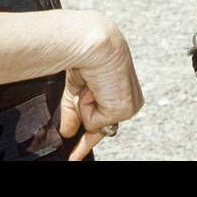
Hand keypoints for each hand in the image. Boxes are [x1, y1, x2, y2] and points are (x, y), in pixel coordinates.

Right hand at [59, 14, 143, 159]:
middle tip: (89, 91)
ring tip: (91, 82)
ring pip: (94, 123)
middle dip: (83, 116)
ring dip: (84, 105)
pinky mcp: (123, 110)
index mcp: (121, 91)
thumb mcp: (76, 89)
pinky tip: (94, 86)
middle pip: (98, 126)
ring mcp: (128, 107)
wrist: (94, 42)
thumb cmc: (85, 56)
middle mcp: (129, 100)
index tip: (75, 155)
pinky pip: (93, 122)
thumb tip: (66, 132)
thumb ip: (73, 111)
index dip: (88, 137)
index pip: (104, 120)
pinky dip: (86, 105)